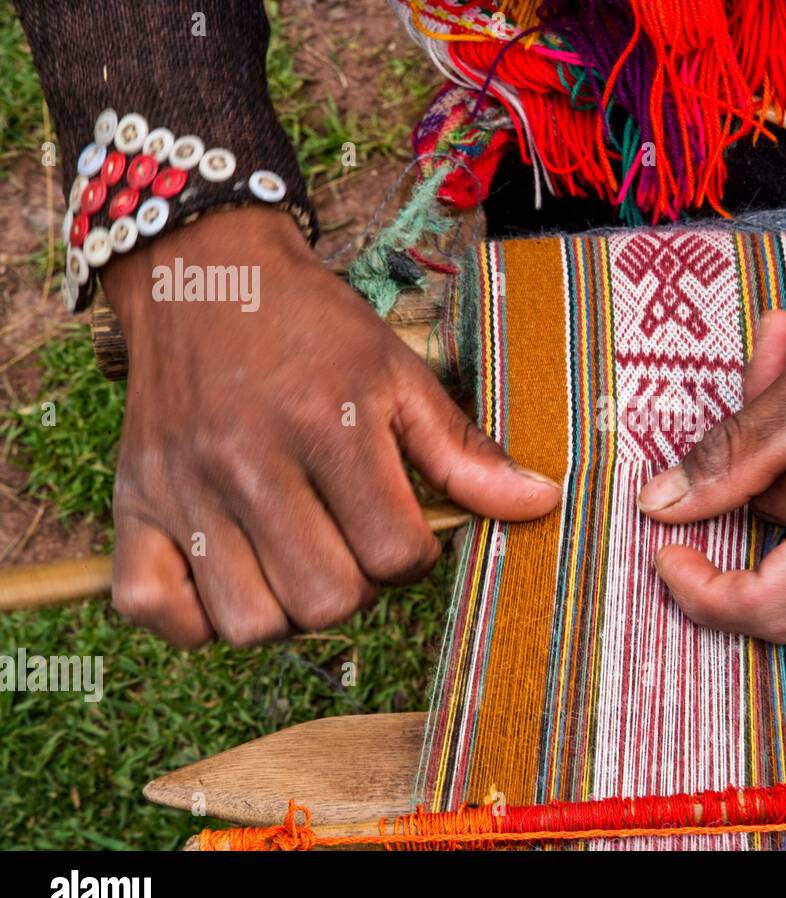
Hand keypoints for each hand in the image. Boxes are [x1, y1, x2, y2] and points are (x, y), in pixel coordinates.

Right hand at [102, 207, 559, 647]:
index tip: (398, 523)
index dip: (413, 555)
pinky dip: (196, 617)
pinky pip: (153, 610)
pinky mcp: (132, 504)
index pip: (395, 555)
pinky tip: (231, 576)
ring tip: (294, 558)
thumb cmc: (313, 328)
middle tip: (347, 541)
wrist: (206, 274)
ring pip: (250, 623)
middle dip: (356, 586)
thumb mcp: (400, 373)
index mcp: (328, 428)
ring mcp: (183, 490)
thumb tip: (540, 504)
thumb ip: (463, 450)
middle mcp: (249, 464)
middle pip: (326, 602)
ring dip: (286, 608)